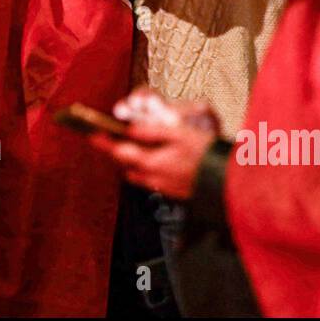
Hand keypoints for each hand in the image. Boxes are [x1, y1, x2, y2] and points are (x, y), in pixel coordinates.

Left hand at [86, 87, 218, 198]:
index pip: (119, 151)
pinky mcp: (171, 191)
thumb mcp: (180, 135)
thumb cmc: (206, 154)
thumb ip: (152, 132)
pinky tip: (152, 159)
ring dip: (130, 160)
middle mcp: (152, 177)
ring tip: (127, 146)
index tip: (91, 133)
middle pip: (125, 163)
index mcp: (152, 162)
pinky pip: (149, 179)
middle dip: (116, 150)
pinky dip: (144, 168)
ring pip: (137, 172)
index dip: (103, 142)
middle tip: (107, 137)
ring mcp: (161, 186)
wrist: (228, 182)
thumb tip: (130, 130)